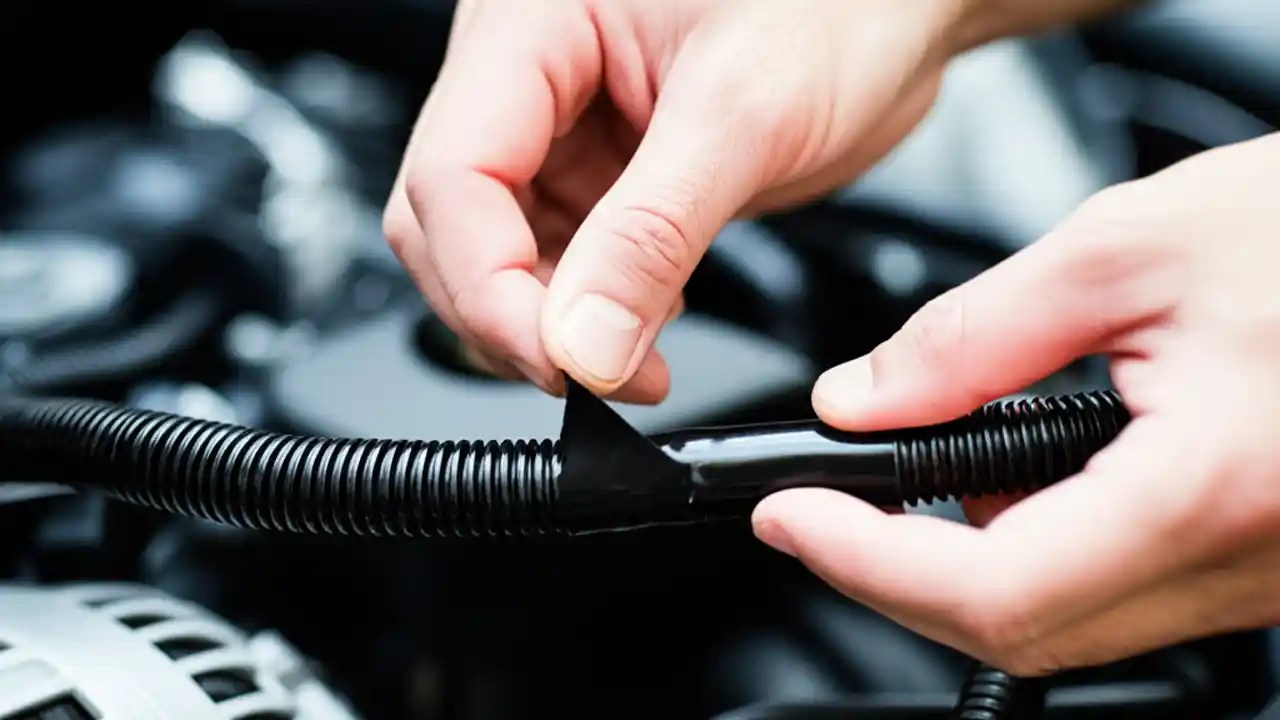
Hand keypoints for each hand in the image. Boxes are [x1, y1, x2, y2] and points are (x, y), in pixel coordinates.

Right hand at [383, 0, 968, 400]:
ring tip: (636, 353)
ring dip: (554, 321)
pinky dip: (591, 307)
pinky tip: (645, 316)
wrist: (902, 4)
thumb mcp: (744, 115)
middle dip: (512, 311)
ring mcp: (561, 124)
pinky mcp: (602, 168)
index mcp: (529, 23)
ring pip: (501, 249)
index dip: (492, 286)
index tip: (562, 364)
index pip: (454, 177)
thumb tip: (581, 347)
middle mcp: (527, 69)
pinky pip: (562, 254)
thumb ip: (651, 235)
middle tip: (594, 373)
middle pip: (453, 220)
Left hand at [753, 133, 1279, 674]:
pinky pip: (1118, 592)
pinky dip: (1035, 550)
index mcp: (1207, 488)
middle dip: (893, 576)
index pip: (993, 589)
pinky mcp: (1253, 559)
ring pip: (1066, 623)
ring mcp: (1253, 575)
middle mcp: (1241, 561)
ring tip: (916, 474)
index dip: (864, 564)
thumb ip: (972, 338)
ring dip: (960, 567)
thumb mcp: (1123, 251)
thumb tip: (864, 400)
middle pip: (1019, 631)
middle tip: (823, 508)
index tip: (791, 520)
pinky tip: (1011, 482)